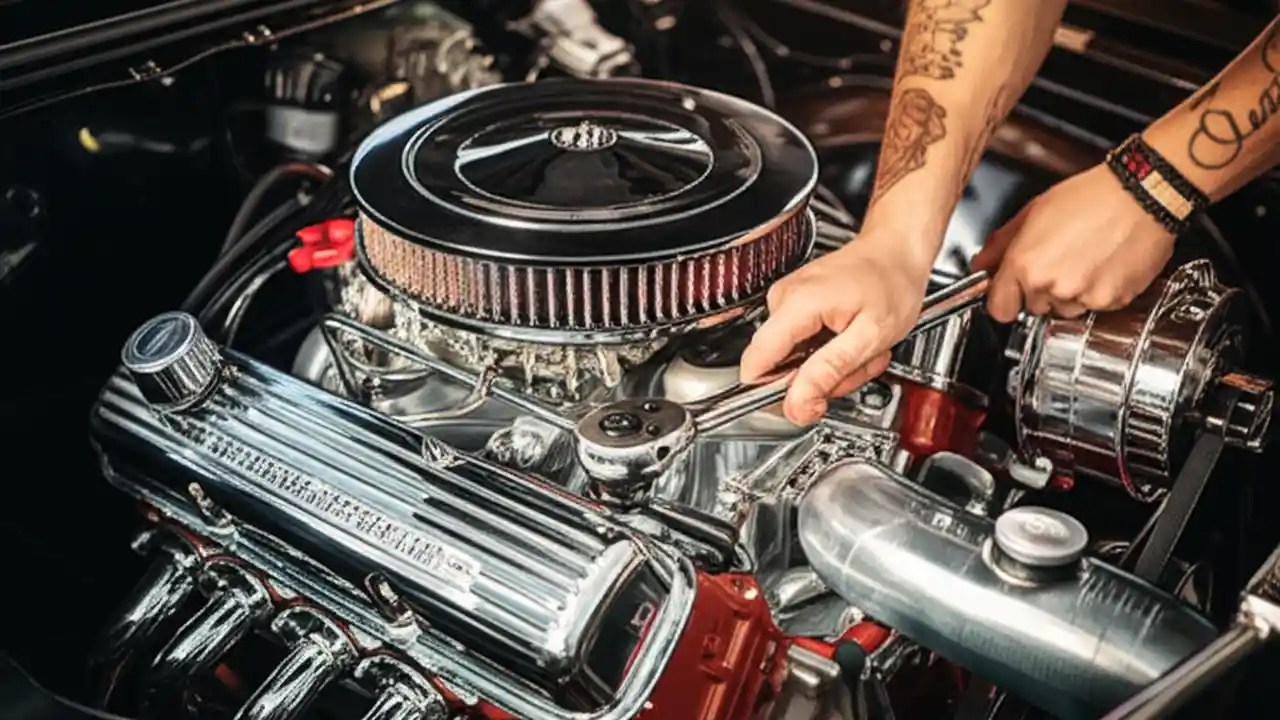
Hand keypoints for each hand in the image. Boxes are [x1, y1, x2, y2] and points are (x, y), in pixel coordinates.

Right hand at [740, 232, 932, 424]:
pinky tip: (849, 340)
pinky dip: (827, 353)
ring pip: (791, 362)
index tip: (813, 399)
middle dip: (818, 380)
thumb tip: (796, 404)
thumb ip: (829, 372)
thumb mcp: (870, 337)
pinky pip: (799, 347)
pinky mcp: (793, 307)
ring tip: (858, 349)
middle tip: (855, 365)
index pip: (755, 365)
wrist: (897, 252)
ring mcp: (785, 302)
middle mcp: (782, 301)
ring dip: (828, 368)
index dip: (780, 393)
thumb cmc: (892, 283)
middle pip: (777, 368)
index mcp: (796, 305)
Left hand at [972, 164, 1174, 321]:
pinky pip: (1095, 307)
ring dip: (1069, 293)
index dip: (1004, 300)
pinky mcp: (1112, 301)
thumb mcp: (1033, 212)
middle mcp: (1052, 285)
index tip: (1009, 293)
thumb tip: (982, 263)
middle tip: (1059, 261)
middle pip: (1033, 308)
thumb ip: (1001, 244)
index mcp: (1026, 264)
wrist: (1143, 195)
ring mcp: (1083, 296)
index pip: (999, 309)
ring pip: (1064, 310)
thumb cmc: (1092, 196)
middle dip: (1040, 290)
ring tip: (1084, 259)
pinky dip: (1097, 292)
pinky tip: (1103, 264)